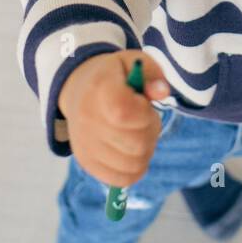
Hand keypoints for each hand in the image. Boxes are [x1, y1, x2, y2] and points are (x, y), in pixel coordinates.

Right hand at [58, 50, 170, 186]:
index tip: (142, 103)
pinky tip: (131, 149)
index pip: (124, 113)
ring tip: (137, 133)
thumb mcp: (135, 63)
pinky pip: (122, 179)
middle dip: (151, 131)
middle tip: (144, 118)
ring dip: (145, 150)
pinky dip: (135, 168)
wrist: (79, 88)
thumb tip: (162, 92)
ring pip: (134, 164)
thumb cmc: (115, 76)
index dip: (144, 112)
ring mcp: (85, 144)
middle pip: (136, 143)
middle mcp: (87, 119)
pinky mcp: (87, 163)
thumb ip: (152, 74)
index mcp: (99, 89)